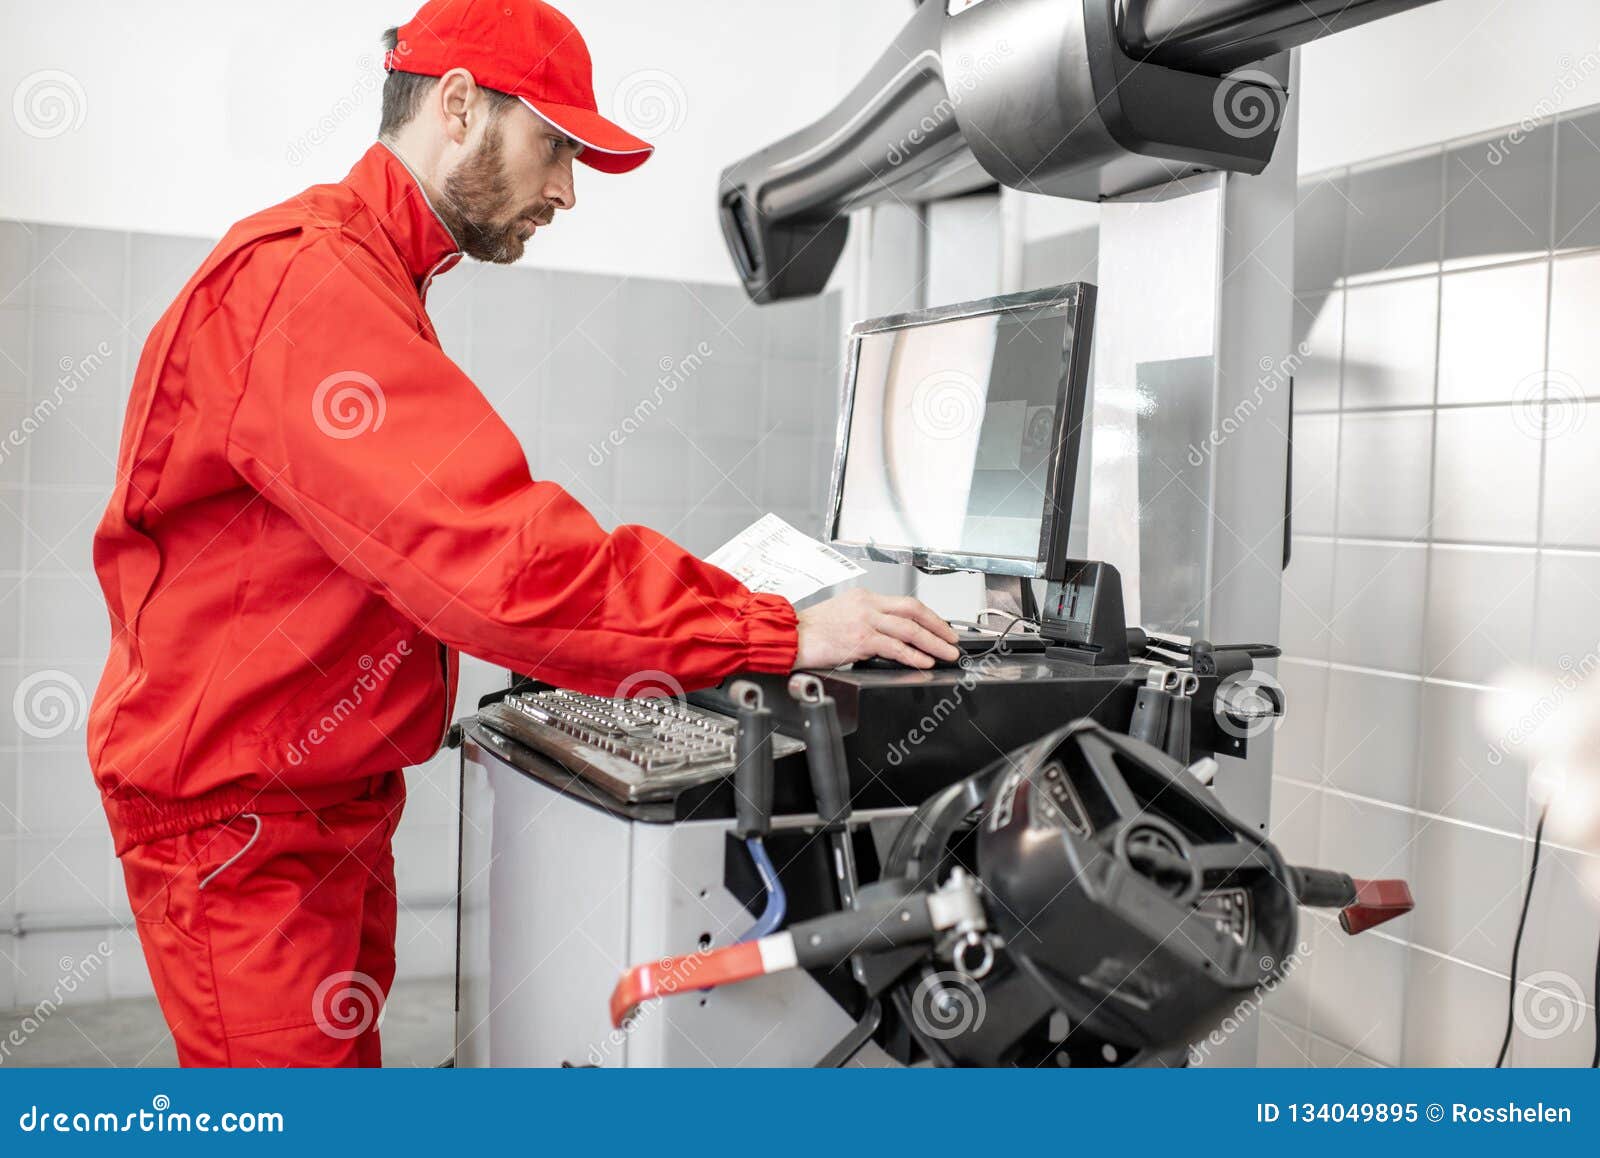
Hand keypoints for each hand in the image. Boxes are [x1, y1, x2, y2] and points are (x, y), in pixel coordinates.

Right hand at [793, 588, 959, 669]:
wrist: (789, 636)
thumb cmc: (810, 630)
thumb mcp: (842, 614)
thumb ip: (867, 619)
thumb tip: (890, 635)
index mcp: (864, 598)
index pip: (905, 603)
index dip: (929, 616)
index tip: (942, 627)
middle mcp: (867, 605)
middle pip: (914, 611)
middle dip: (938, 626)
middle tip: (953, 640)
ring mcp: (864, 621)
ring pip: (909, 629)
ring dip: (933, 643)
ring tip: (947, 653)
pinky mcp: (860, 639)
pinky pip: (895, 647)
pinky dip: (913, 655)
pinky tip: (925, 661)